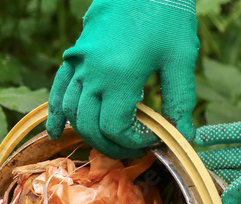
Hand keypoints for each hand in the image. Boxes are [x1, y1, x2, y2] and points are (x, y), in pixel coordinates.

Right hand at [46, 0, 198, 158]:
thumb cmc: (166, 17)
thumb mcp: (180, 59)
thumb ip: (180, 101)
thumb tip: (184, 137)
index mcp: (119, 75)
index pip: (115, 128)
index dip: (133, 142)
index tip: (152, 139)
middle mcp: (93, 72)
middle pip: (90, 126)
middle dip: (111, 145)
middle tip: (133, 149)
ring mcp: (79, 65)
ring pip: (72, 113)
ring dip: (88, 135)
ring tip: (109, 143)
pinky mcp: (73, 58)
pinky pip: (57, 92)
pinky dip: (55, 115)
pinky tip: (56, 133)